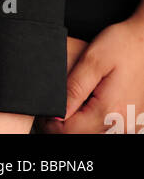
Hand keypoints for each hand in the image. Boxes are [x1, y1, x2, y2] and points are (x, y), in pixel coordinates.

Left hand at [42, 20, 143, 134]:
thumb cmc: (123, 45)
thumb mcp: (93, 60)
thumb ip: (73, 88)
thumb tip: (56, 112)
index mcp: (109, 111)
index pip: (68, 132)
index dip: (52, 120)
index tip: (48, 105)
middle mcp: (120, 124)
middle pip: (80, 134)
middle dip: (64, 120)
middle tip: (61, 97)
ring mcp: (127, 124)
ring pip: (91, 132)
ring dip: (78, 118)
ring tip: (78, 94)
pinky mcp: (130, 120)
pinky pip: (105, 126)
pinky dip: (92, 115)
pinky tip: (92, 98)